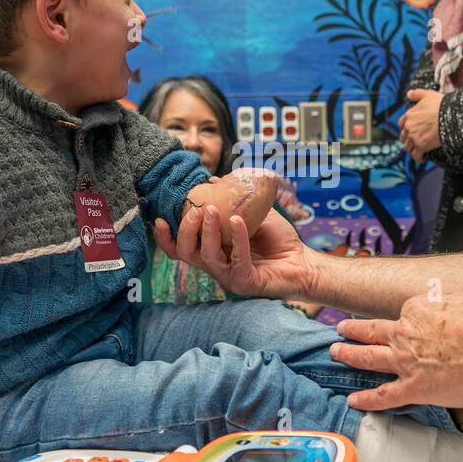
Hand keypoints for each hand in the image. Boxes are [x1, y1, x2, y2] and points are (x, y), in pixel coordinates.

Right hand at [154, 199, 316, 301]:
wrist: (303, 262)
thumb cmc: (276, 240)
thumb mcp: (251, 214)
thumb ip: (233, 200)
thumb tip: (213, 180)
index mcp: (211, 250)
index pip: (179, 249)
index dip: (166, 237)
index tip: (159, 219)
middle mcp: (215, 264)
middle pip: (185, 253)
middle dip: (184, 231)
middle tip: (194, 211)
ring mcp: (228, 275)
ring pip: (206, 257)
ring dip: (207, 232)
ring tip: (212, 210)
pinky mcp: (245, 281)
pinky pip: (236, 259)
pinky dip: (237, 238)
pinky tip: (238, 221)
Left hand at [329, 292, 462, 409]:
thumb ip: (455, 305)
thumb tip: (462, 309)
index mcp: (419, 310)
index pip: (404, 316)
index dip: (401, 320)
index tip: (399, 323)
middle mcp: (406, 333)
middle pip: (372, 331)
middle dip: (353, 331)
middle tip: (341, 330)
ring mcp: (406, 361)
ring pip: (369, 357)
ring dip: (349, 355)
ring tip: (337, 354)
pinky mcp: (414, 387)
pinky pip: (383, 395)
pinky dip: (366, 399)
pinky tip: (355, 400)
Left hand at [399, 88, 443, 162]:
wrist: (451, 116)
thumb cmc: (441, 105)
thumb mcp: (428, 95)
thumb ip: (417, 94)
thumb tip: (408, 94)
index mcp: (409, 115)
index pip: (401, 124)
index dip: (406, 127)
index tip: (412, 130)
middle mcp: (409, 126)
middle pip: (403, 137)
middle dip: (408, 139)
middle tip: (415, 141)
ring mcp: (414, 137)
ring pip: (408, 147)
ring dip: (412, 149)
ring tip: (419, 150)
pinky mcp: (421, 146)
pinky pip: (416, 156)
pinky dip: (418, 158)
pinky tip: (423, 158)